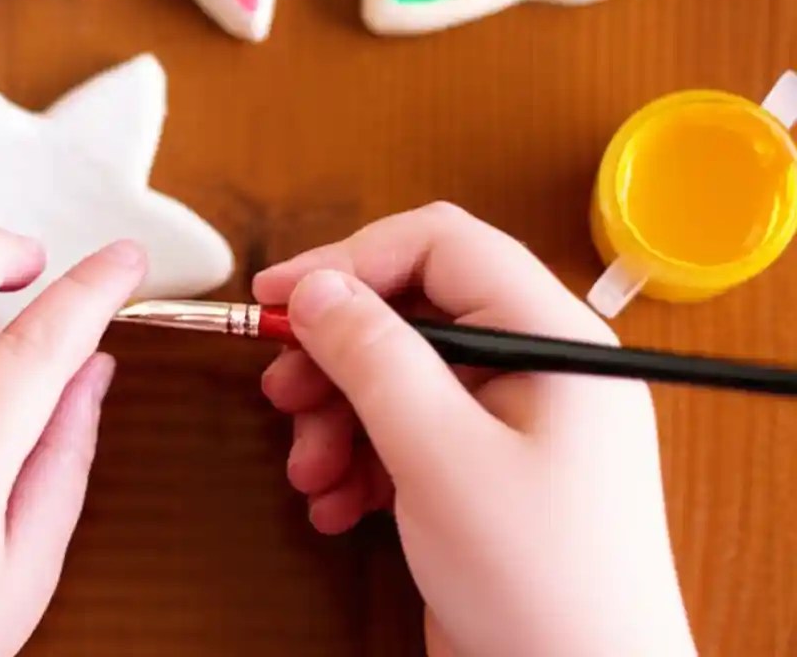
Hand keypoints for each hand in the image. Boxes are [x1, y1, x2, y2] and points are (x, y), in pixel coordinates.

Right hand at [254, 203, 695, 656]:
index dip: (352, 258)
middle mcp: (535, 367)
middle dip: (336, 355)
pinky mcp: (481, 472)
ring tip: (309, 473)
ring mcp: (509, 422)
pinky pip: (406, 435)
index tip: (277, 296)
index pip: (443, 246)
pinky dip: (360, 461)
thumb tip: (318, 289)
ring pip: (398, 378)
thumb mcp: (441, 457)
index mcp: (552, 338)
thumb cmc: (541, 583)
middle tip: (282, 391)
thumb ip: (375, 357)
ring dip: (338, 418)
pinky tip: (338, 506)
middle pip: (411, 313)